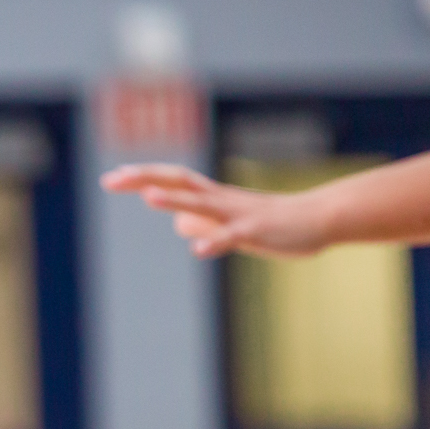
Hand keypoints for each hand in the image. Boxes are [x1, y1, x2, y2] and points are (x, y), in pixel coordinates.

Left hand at [101, 163, 330, 258]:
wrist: (317, 219)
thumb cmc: (271, 222)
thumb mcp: (228, 225)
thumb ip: (203, 224)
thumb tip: (179, 226)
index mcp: (212, 197)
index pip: (172, 181)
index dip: (143, 177)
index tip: (112, 177)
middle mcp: (220, 199)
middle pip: (178, 182)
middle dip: (145, 179)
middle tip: (111, 179)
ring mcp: (238, 213)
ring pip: (203, 205)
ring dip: (175, 202)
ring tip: (148, 198)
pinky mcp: (256, 231)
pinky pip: (233, 237)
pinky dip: (215, 242)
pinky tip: (198, 251)